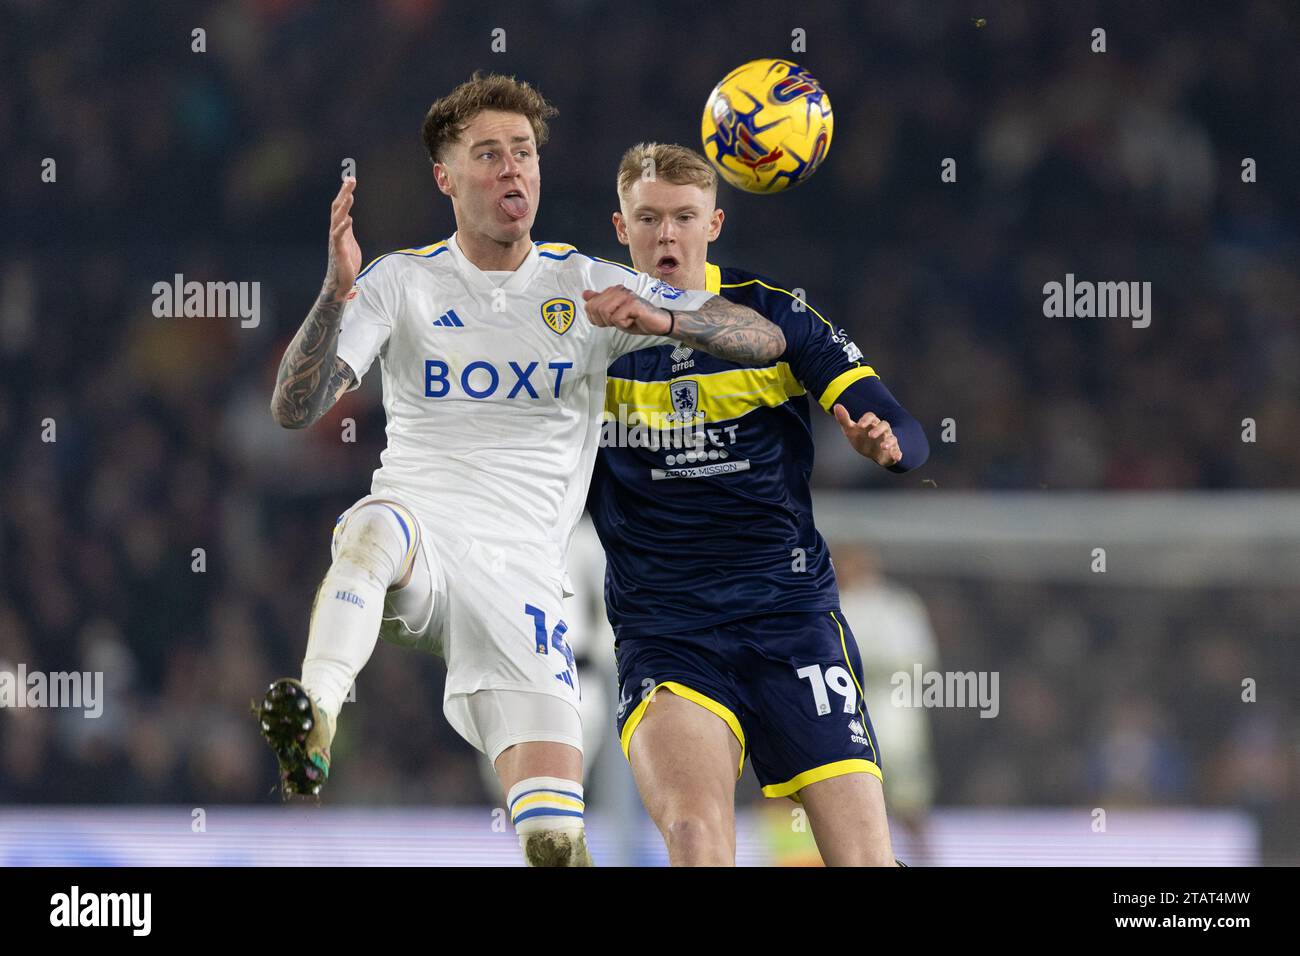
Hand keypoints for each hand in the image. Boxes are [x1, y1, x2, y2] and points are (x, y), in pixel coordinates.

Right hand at [324, 177, 361, 301]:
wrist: (341, 281)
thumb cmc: (345, 261)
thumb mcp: (349, 241)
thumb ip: (347, 228)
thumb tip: (347, 217)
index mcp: (339, 228)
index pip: (340, 206)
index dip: (344, 192)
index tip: (350, 179)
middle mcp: (335, 231)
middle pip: (338, 208)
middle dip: (344, 193)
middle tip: (350, 179)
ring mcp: (336, 240)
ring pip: (337, 219)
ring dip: (344, 207)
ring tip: (350, 195)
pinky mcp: (338, 250)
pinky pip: (339, 237)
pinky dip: (343, 227)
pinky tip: (348, 219)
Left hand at [581, 285, 672, 335]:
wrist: (657, 323)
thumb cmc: (636, 318)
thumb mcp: (614, 313)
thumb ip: (600, 303)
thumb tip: (585, 294)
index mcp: (612, 291)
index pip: (590, 305)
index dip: (596, 318)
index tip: (610, 320)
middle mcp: (618, 290)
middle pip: (596, 308)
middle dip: (604, 321)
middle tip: (618, 321)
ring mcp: (626, 296)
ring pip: (605, 312)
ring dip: (614, 322)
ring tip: (626, 320)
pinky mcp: (633, 303)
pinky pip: (617, 318)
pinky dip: (623, 325)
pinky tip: (632, 321)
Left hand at [833, 404, 902, 466]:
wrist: (869, 451)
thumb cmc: (860, 438)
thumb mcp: (850, 430)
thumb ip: (844, 419)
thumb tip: (837, 406)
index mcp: (871, 423)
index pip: (871, 416)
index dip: (866, 419)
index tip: (860, 425)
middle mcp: (882, 430)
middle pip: (884, 425)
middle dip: (878, 430)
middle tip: (870, 435)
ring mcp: (888, 440)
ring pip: (892, 438)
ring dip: (889, 442)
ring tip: (883, 446)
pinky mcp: (892, 451)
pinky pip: (897, 451)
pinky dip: (897, 453)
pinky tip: (896, 457)